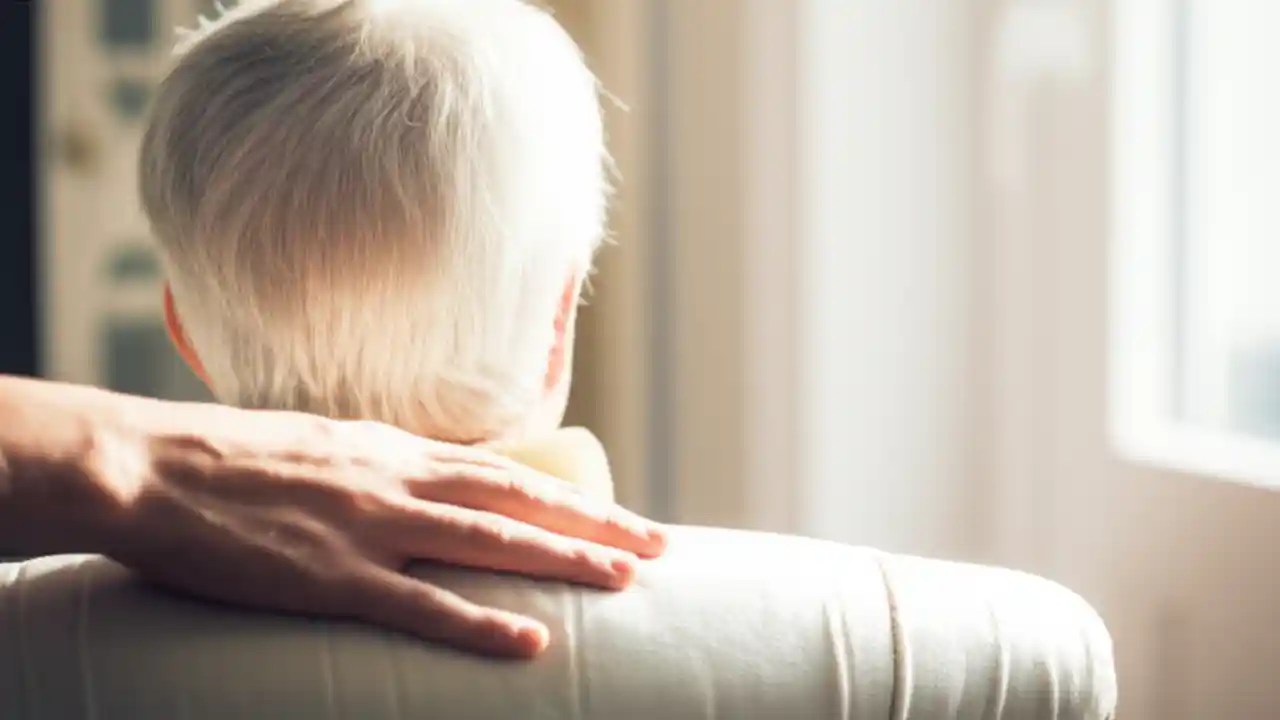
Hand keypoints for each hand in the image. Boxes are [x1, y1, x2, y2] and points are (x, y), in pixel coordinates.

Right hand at [94, 408, 665, 658]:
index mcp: (394, 451)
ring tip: (625, 581)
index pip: (505, 471)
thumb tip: (420, 491)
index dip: (568, 495)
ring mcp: (368, 526)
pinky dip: (479, 623)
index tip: (619, 515)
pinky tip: (530, 640)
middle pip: (518, 500)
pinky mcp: (330, 575)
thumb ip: (375, 471)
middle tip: (659, 546)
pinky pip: (419, 606)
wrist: (147, 465)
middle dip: (594, 525)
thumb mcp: (320, 449)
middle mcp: (397, 480)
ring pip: (490, 542)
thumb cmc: (224, 460)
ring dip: (562, 560)